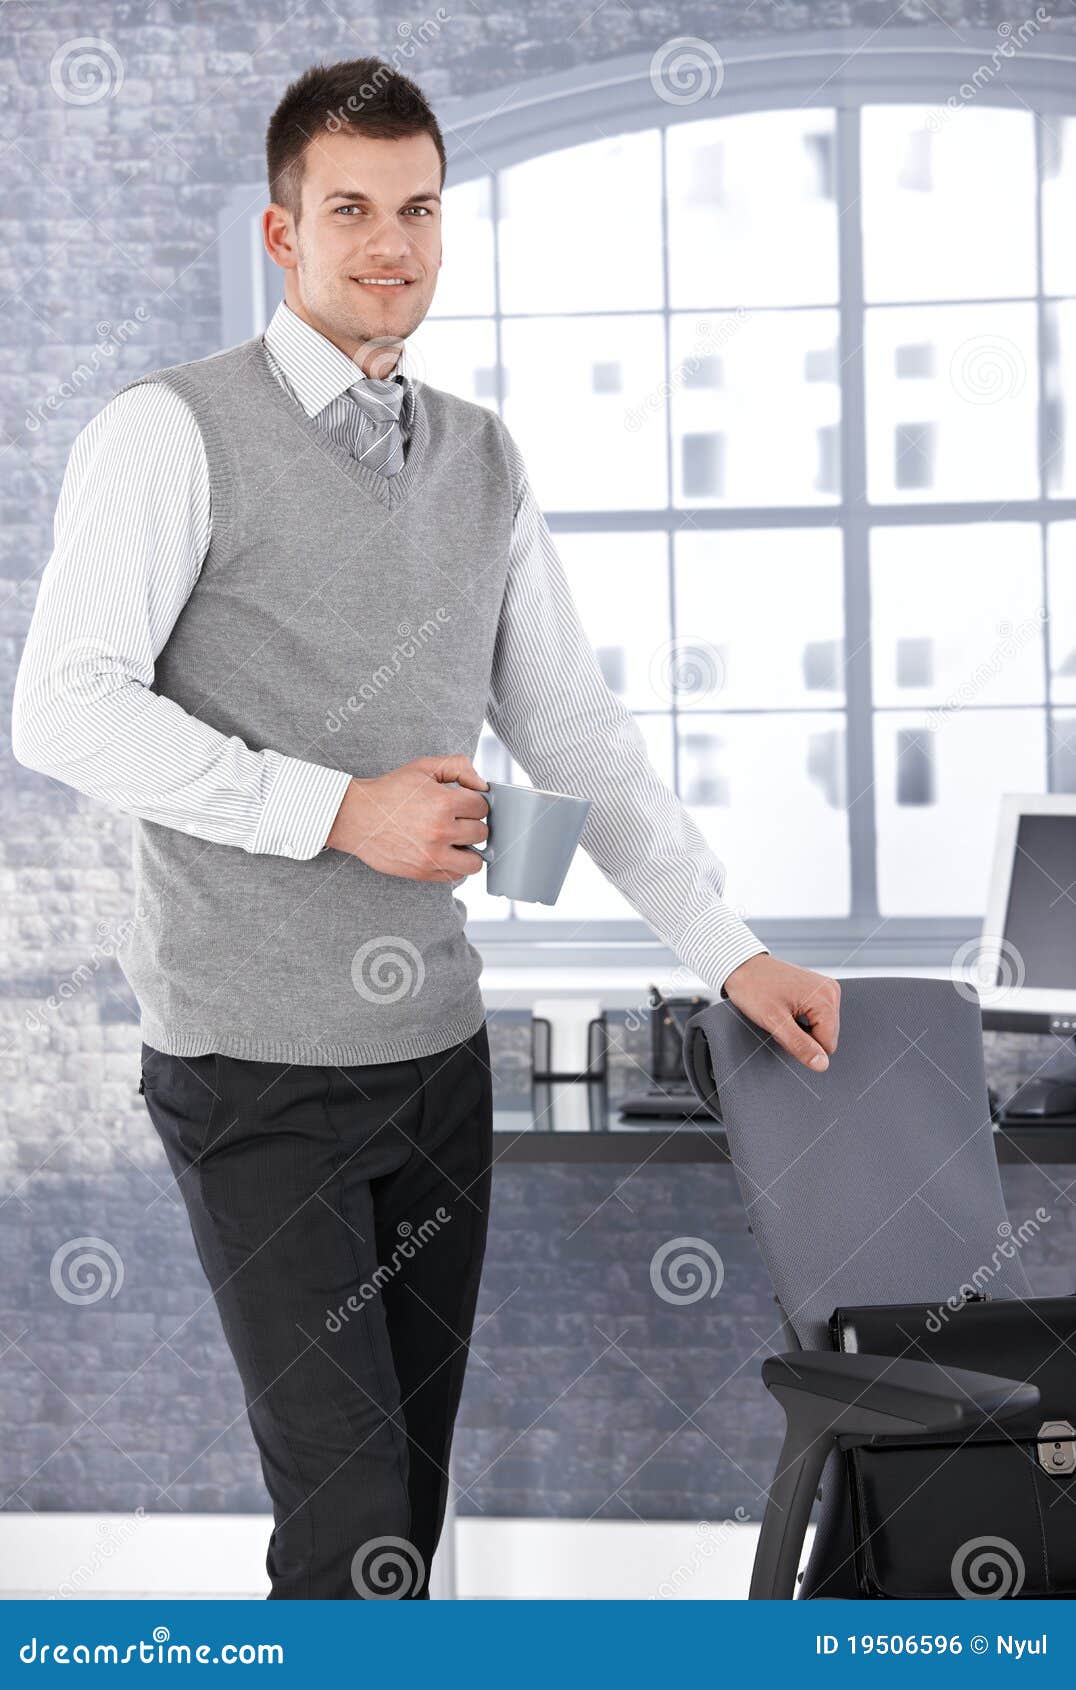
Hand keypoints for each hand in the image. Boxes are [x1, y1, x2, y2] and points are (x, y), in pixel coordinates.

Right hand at [324, 754, 489, 880]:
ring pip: (475, 861)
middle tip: (456, 819)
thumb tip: (482, 784)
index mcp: (442, 803)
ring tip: (455, 839)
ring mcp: (432, 855)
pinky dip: (455, 864)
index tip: (462, 803)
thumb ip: (458, 767)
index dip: (473, 802)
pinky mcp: (424, 872)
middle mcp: (440, 831)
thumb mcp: (423, 767)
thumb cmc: (389, 792)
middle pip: (481, 832)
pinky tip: (444, 851)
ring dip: (469, 849)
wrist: (356, 817)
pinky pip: (456, 875)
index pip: (482, 807)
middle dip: (471, 823)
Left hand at [721, 954, 840, 1071]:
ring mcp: (825, 989)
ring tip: (782, 1012)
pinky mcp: (818, 990)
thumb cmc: (753, 989)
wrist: (741, 967)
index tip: (784, 1028)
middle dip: (803, 1036)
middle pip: (826, 1036)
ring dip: (801, 1028)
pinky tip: (787, 1007)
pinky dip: (801, 1018)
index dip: (804, 1045)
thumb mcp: (774, 1022)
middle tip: (781, 1020)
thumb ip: (800, 1045)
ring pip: (821, 1028)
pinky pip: (816, 1017)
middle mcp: (831, 991)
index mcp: (825, 998)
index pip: (828, 1045)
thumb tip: (822, 1065)